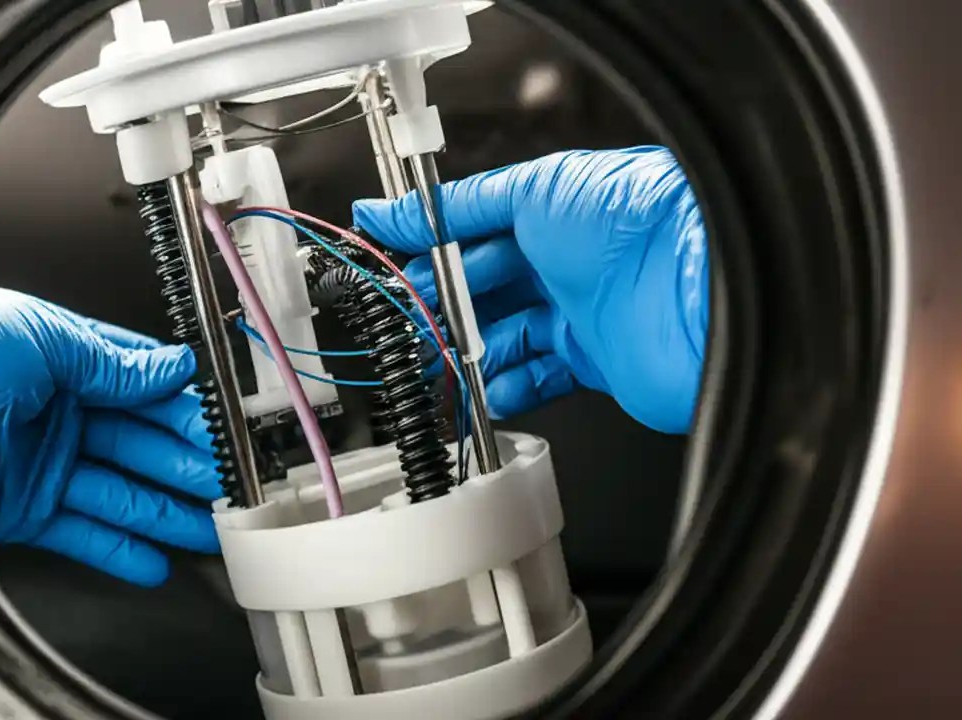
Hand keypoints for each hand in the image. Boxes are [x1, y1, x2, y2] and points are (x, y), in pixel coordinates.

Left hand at [0, 284, 220, 585]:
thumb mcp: (44, 338)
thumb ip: (112, 361)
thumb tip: (171, 367)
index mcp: (63, 359)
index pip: (141, 386)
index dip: (184, 409)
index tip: (222, 427)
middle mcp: (55, 410)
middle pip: (138, 443)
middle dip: (186, 464)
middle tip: (229, 484)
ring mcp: (40, 462)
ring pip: (120, 491)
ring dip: (166, 511)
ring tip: (209, 527)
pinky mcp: (21, 510)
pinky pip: (81, 533)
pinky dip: (118, 549)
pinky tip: (154, 560)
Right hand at [353, 146, 706, 432]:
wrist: (700, 291)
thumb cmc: (637, 223)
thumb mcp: (534, 191)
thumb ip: (460, 206)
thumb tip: (392, 210)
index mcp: (550, 210)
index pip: (470, 228)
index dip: (426, 246)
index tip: (387, 262)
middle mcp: (564, 259)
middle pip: (481, 287)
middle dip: (440, 303)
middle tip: (407, 318)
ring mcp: (579, 311)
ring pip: (503, 336)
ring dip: (466, 351)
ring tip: (438, 362)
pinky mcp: (595, 361)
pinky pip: (538, 377)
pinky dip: (508, 387)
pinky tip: (486, 389)